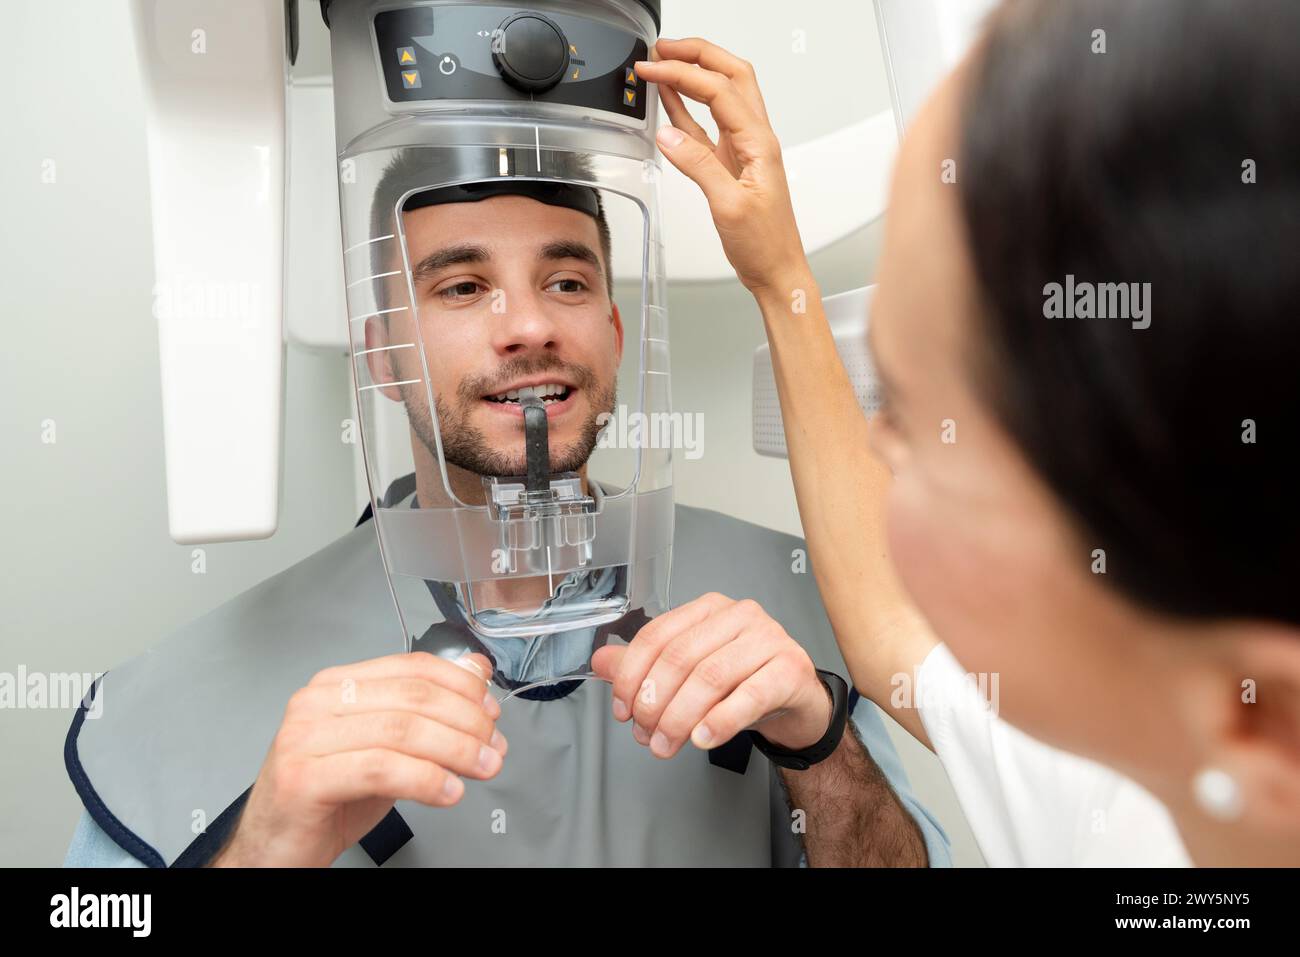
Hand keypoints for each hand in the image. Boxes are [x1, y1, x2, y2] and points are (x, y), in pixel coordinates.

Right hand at [212, 652, 504, 866]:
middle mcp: (317, 703)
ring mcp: (304, 738)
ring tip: (481, 768)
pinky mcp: (303, 777)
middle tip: (493, 746)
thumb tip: (476, 673)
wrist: (275, 847)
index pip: (413, 667)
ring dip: (455, 750)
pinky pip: (380, 769)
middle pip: (413, 697)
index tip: (491, 711)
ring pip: (402, 731)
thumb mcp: (387, 747)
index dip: (462, 687)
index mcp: (337, 685)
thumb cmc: (328, 797)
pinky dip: (425, 779)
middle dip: (466, 721)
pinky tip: (448, 791)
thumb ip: (426, 712)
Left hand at [592, 593, 832, 757]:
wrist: (796, 700)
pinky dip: (721, 720)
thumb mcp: (690, 672)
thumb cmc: (743, 680)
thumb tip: (600, 662)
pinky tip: (702, 738)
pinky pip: (750, 695)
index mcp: (708, 608)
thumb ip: (645, 666)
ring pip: (711, 677)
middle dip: (655, 702)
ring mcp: (768, 638)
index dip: (632, 675)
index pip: (658, 636)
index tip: (622, 708)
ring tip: (667, 744)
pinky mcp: (791, 668)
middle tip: (646, 735)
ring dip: (681, 718)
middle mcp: (739, 615)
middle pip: (681, 658)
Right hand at [635, 37, 809, 293]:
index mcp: (759, 142)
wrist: (776, 269)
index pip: (719, 90)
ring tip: (663, 63)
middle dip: (696, 54)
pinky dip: (686, 107)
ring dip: (692, 74)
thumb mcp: (729, 206)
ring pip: (720, 95)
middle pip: (729, 75)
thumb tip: (669, 135)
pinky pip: (706, 125)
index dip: (683, 72)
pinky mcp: (730, 163)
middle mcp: (754, 138)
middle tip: (663, 48)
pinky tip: (669, 100)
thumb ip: (699, 166)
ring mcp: (743, 148)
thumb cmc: (765, 243)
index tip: (653, 67)